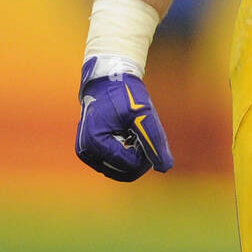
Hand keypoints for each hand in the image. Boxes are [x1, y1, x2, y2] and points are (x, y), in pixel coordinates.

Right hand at [75, 58, 173, 181]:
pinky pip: (114, 162)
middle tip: (143, 133)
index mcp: (94, 144)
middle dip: (140, 157)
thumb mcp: (143, 114)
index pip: (130, 166)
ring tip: (133, 131)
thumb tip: (165, 168)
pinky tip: (127, 133)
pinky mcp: (91, 151)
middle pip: (124, 172)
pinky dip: (126, 152)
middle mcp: (86, 152)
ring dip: (133, 155)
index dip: (147, 155)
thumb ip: (154, 141)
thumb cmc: (124, 93)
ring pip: (120, 169)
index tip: (149, 132)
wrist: (107, 78)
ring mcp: (87, 153)